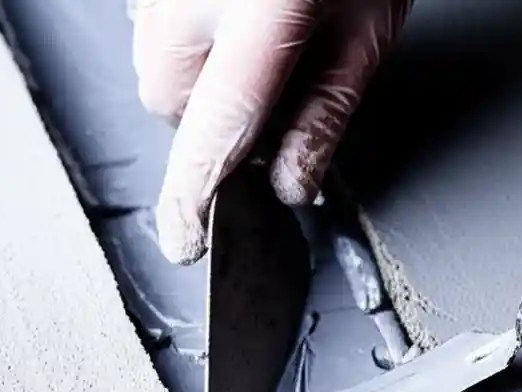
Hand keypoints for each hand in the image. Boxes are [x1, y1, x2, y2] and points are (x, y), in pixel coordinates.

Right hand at [132, 0, 413, 263]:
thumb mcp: (369, 27)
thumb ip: (325, 112)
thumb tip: (292, 181)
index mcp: (262, 15)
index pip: (213, 132)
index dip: (196, 197)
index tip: (188, 239)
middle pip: (170, 100)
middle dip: (213, 113)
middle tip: (270, 84)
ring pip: (156, 54)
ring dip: (197, 65)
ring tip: (261, 27)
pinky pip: (153, 12)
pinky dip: (187, 22)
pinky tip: (235, 3)